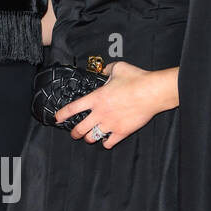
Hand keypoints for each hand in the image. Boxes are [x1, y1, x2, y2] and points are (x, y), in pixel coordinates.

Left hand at [55, 61, 178, 149]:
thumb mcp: (118, 68)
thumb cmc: (137, 79)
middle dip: (74, 132)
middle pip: (79, 128)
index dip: (62, 114)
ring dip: (88, 138)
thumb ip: (107, 70)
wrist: (153, 92)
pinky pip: (109, 143)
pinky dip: (106, 143)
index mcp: (96, 98)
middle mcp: (100, 113)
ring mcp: (110, 124)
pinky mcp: (122, 131)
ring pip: (92, 138)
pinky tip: (106, 140)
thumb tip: (103, 70)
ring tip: (89, 137)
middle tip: (74, 133)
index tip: (57, 118)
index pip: (73, 108)